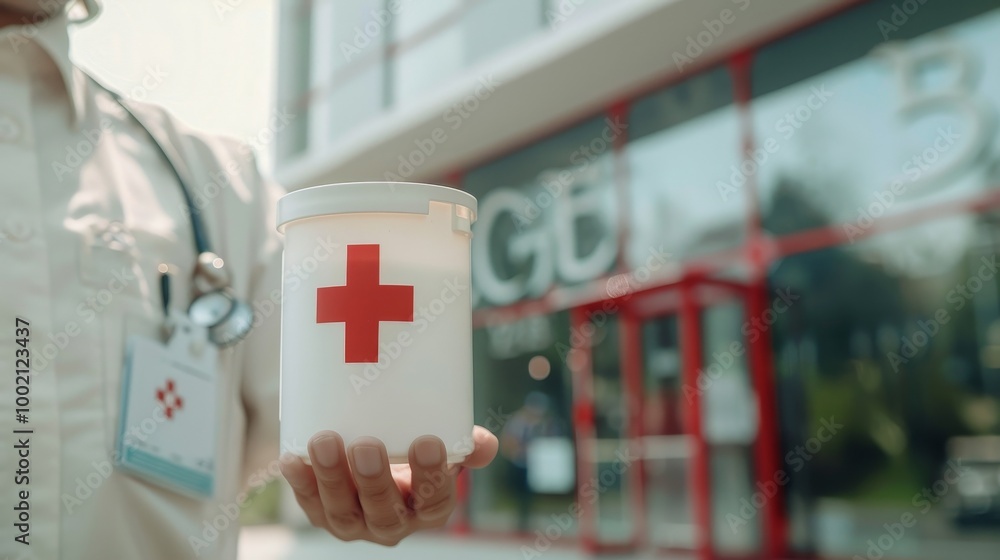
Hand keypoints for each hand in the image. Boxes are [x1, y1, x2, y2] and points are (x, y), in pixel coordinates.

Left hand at [279, 426, 498, 546]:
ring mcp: (356, 523)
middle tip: (367, 445)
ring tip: (325, 442)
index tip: (428, 441)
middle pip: (384, 512)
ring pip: (343, 511)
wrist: (381, 463)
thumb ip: (466, 444)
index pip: (435, 501)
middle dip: (374, 480)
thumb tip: (485, 444)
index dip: (432, 475)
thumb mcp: (445, 449)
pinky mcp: (324, 514)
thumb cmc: (415, 454)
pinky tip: (291, 459)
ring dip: (331, 478)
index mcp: (428, 509)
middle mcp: (393, 524)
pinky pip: (311, 504)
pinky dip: (301, 483)